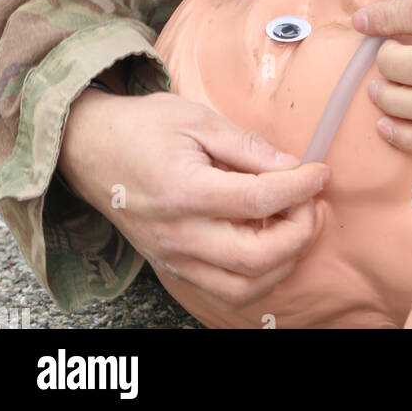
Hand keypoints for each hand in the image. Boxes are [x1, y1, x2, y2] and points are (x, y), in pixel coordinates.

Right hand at [57, 88, 329, 307]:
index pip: (259, 199)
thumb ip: (248, 145)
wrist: (91, 149)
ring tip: (291, 223)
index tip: (320, 172)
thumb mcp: (198, 118)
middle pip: (257, 258)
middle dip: (299, 232)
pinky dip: (256, 276)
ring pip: (243, 287)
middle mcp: (178, 234)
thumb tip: (293, 164)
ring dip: (282, 262)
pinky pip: (224, 292)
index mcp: (184, 190)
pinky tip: (267, 243)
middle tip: (310, 202)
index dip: (301, 187)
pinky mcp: (172, 267)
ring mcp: (174, 257)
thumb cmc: (144, 127)